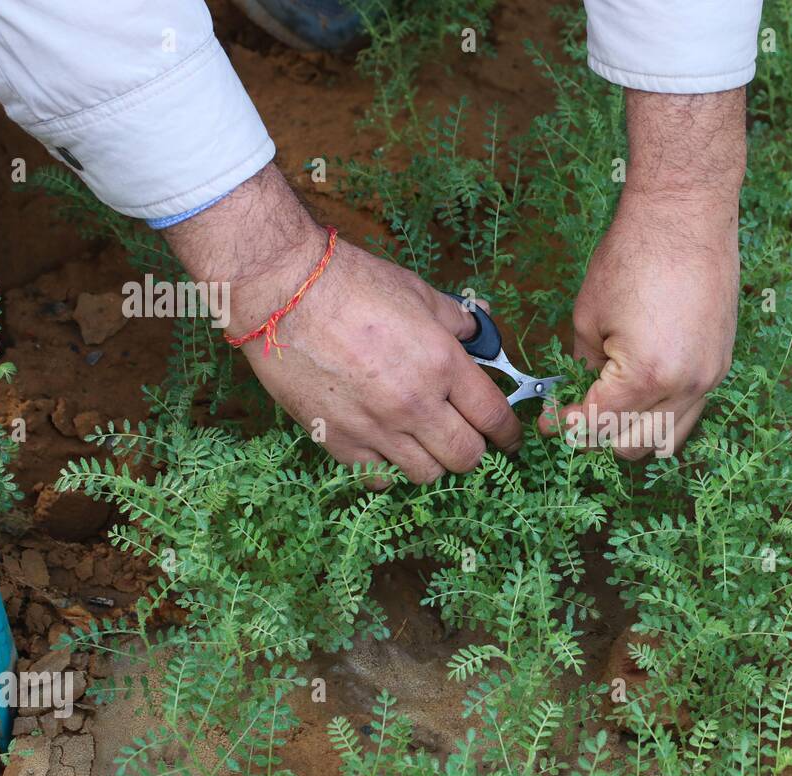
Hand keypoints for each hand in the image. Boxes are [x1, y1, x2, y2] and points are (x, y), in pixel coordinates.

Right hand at [166, 164, 520, 483]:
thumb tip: (481, 330)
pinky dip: (389, 468)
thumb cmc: (351, 284)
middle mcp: (415, 404)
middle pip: (466, 457)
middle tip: (466, 439)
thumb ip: (458, 320)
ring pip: (426, 474)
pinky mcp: (337, 441)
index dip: (509, 433)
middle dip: (474, 451)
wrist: (281, 292)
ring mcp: (375, 427)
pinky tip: (386, 449)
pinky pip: (378, 476)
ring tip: (424, 444)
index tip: (509, 438)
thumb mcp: (418, 293)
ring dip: (433, 462)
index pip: (494, 417)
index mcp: (443, 364)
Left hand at [539, 88, 745, 459]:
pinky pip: (689, 412)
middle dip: (598, 434)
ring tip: (609, 404)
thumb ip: (582, 366)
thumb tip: (576, 395)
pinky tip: (639, 390)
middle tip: (575, 411)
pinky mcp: (721, 366)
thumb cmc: (634, 253)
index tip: (548, 421)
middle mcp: (685, 386)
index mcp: (646, 376)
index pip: (598, 424)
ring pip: (667, 439)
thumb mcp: (588, 315)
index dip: (566, 427)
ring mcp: (710, 379)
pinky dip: (661, 414)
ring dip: (632, 430)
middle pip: (632, 444)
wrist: (687, 212)